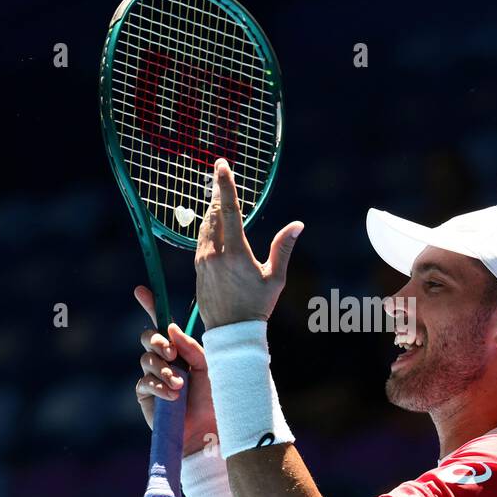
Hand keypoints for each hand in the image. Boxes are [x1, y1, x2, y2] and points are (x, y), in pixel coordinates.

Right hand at [134, 285, 215, 456]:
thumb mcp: (209, 366)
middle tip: (171, 353)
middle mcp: (166, 360)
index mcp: (182, 350)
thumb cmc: (216, 400)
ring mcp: (154, 377)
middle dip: (157, 341)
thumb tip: (169, 328)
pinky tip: (172, 396)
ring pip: (146, 360)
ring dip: (163, 370)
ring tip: (179, 385)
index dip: (151, 306)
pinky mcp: (146, 395)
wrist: (211, 431)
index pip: (163, 325)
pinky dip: (158, 386)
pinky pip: (144, 382)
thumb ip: (191, 347)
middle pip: (149, 338)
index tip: (141, 290)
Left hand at [194, 158, 302, 328]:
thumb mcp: (275, 278)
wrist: (231, 331)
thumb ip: (283, 248)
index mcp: (235, 252)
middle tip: (220, 172)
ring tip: (218, 194)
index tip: (221, 165)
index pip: (228, 210)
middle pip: (214, 213)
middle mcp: (215, 253)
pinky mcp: (199, 267)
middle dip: (218, 192)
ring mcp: (203, 260)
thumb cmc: (257, 306)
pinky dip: (209, 226)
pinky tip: (214, 222)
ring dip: (213, 209)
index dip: (224, 185)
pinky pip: (202, 239)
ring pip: (206, 225)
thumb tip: (297, 225)